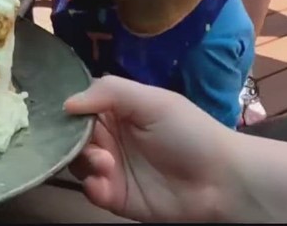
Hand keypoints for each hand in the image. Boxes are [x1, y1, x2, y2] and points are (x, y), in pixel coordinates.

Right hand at [64, 76, 237, 222]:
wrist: (222, 182)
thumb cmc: (190, 133)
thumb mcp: (152, 100)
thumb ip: (108, 91)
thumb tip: (66, 102)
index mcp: (118, 110)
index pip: (80, 105)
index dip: (69, 110)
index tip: (63, 115)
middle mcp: (111, 137)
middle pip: (73, 135)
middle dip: (75, 139)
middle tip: (95, 146)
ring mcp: (112, 167)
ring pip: (77, 162)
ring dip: (84, 162)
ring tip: (106, 165)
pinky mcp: (116, 196)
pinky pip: (91, 190)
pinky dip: (91, 187)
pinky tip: (103, 183)